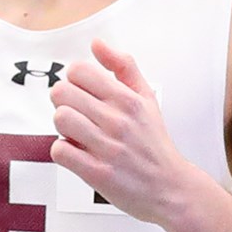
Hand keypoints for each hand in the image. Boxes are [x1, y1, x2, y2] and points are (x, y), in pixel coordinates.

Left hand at [48, 39, 193, 224]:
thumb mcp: (147, 98)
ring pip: (60, 119)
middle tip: (77, 113)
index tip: (81, 92)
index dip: (73, 80)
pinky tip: (77, 152)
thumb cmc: (154, 143)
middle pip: (62, 93)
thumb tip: (97, 44)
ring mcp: (108, 147)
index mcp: (128, 99)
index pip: (79, 70)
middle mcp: (118, 121)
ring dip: (62, 126)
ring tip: (76, 132)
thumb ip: (123, 66)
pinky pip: (61, 151)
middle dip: (64, 102)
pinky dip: (63, 151)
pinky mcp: (98, 173)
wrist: (171, 187)